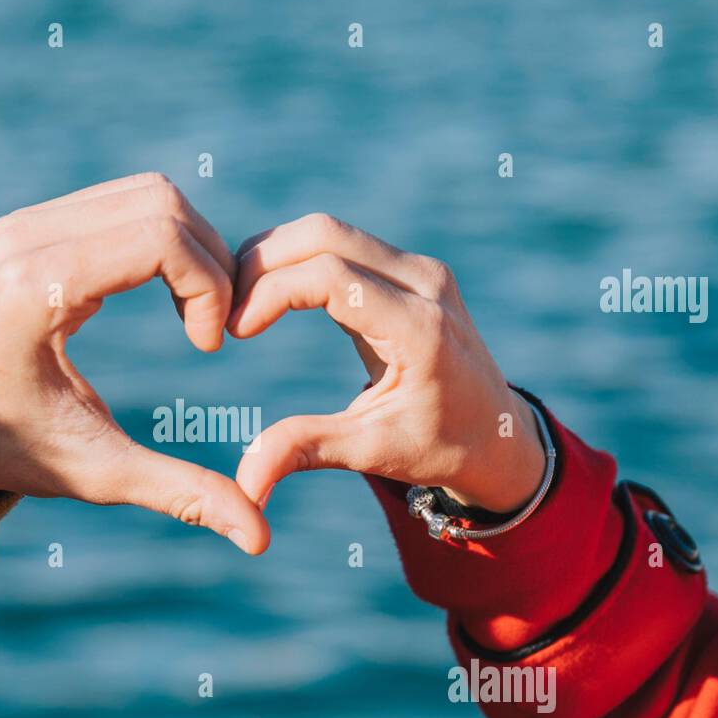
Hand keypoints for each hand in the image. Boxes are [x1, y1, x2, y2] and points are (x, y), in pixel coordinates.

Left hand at [0, 174, 269, 553]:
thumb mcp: (92, 473)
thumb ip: (179, 493)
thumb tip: (260, 538)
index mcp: (35, 288)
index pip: (159, 237)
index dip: (209, 286)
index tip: (207, 347)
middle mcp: (26, 238)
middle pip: (162, 203)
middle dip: (210, 263)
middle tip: (211, 329)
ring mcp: (25, 222)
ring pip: (146, 193)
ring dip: (189, 247)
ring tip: (193, 313)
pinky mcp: (31, 223)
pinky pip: (120, 202)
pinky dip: (160, 239)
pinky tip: (162, 296)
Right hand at [227, 214, 545, 514]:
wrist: (495, 433)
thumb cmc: (437, 446)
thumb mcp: (371, 451)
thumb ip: (305, 451)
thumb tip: (243, 487)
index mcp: (419, 328)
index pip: (329, 276)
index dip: (269, 293)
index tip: (234, 333)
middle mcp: (425, 284)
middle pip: (324, 234)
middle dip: (262, 261)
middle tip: (222, 307)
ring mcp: (420, 269)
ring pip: (330, 231)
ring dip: (276, 256)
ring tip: (238, 302)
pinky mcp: (409, 268)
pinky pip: (343, 243)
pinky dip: (298, 259)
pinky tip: (268, 296)